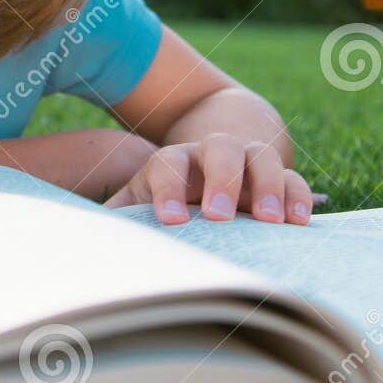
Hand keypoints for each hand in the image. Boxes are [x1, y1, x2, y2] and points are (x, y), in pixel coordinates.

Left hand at [102, 132, 318, 225]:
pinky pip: (292, 178)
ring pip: (260, 158)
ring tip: (267, 220)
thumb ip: (119, 212)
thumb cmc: (169, 191)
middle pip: (218, 150)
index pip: (167, 164)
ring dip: (265, 186)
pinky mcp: (278, 176)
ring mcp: (248, 161)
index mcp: (173, 160)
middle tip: (218, 216)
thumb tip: (82, 232)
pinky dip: (297, 197)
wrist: (213, 159)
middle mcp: (211, 154)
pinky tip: (300, 221)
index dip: (168, 190)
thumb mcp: (142, 197)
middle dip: (220, 180)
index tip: (171, 220)